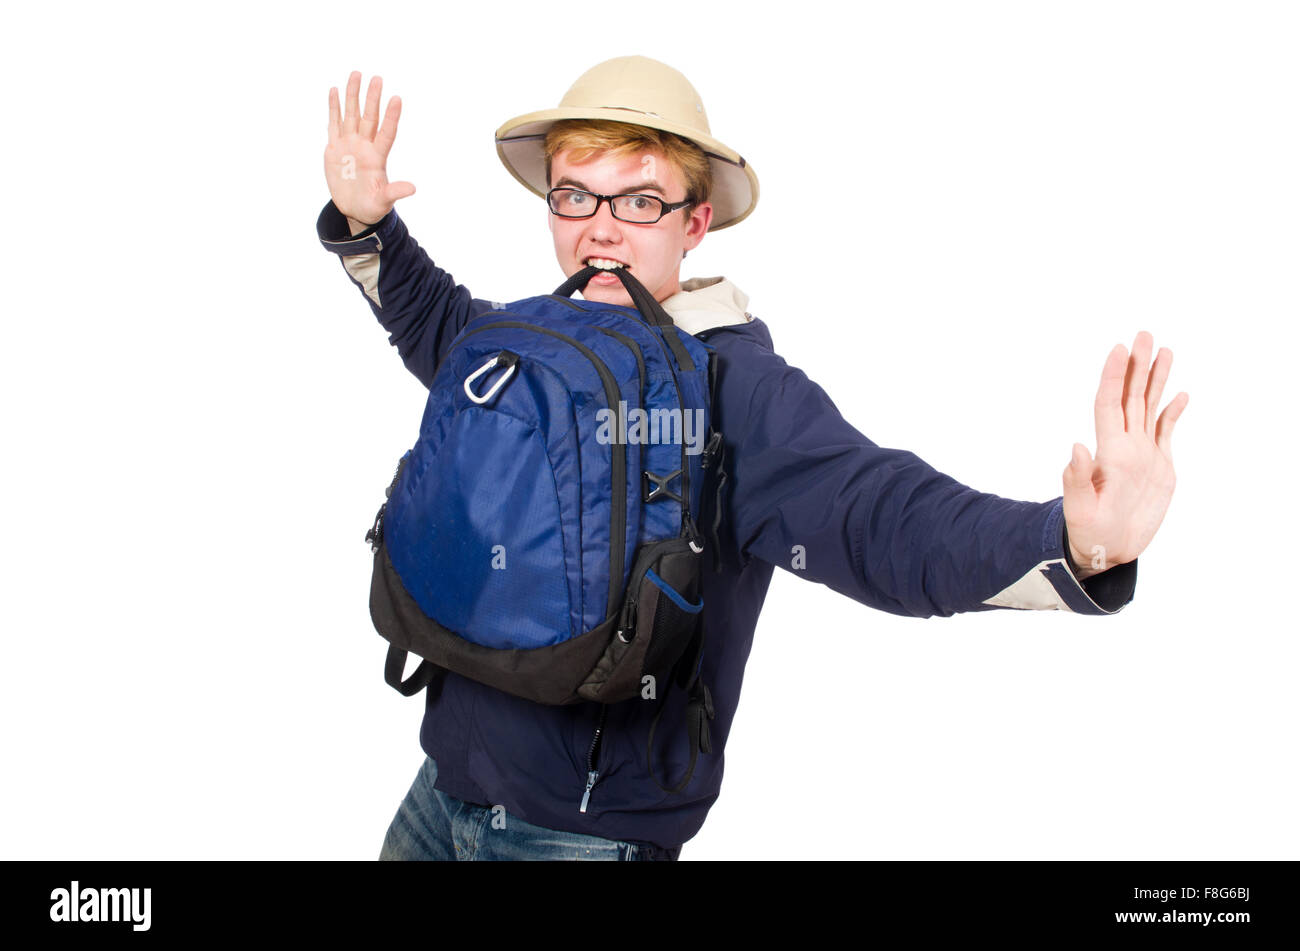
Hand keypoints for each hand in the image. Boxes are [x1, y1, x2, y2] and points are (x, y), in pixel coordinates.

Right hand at [324, 71, 414, 229]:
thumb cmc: (372, 206)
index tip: (397, 98)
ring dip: (353, 95)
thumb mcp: (383, 201)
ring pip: (351, 115)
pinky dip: (334, 108)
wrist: (353, 209)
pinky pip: (334, 124)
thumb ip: (395, 192)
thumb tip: (412, 188)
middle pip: (369, 118)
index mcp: (377, 158)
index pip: (386, 132)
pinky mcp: (334, 148)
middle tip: (377, 78)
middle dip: (372, 98)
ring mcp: (349, 145)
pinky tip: (334, 90)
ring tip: (356, 74)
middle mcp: (364, 146)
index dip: (391, 117)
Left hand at [1061, 332, 1188, 577]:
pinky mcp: (1157, 465)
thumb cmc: (1088, 533)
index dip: (1113, 376)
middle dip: (1138, 366)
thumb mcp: (1079, 510)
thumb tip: (1075, 447)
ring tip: (1164, 350)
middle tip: (1144, 334)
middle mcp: (1124, 445)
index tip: (1119, 349)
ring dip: (1156, 379)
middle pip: (1131, 397)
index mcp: (1108, 451)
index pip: (1109, 404)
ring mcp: (1141, 453)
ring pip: (1149, 407)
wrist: (1106, 551)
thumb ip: (1076, 480)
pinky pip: (1165, 431)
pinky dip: (1172, 412)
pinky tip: (1180, 394)